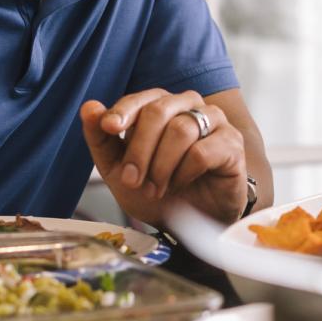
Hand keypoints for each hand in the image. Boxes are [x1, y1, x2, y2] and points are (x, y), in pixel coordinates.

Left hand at [81, 89, 247, 226]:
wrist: (194, 221)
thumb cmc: (159, 190)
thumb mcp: (119, 170)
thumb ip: (102, 139)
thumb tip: (89, 107)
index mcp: (162, 106)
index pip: (141, 99)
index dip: (123, 111)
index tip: (109, 127)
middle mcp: (189, 106)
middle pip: (159, 111)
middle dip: (139, 149)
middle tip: (132, 180)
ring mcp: (214, 122)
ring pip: (181, 129)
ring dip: (161, 165)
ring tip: (157, 188)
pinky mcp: (232, 143)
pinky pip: (202, 151)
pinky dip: (184, 173)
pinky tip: (181, 183)